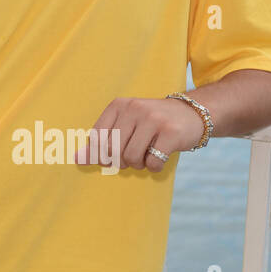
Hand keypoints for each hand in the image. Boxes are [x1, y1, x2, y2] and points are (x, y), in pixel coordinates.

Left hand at [73, 96, 205, 170]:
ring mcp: (154, 120)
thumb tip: (77, 159)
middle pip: (112, 151)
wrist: (193, 113)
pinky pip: (152, 163)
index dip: (103, 154)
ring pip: (131, 158)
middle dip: (122, 161)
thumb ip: (100, 143)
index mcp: (119, 105)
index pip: (96, 139)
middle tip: (135, 153)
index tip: (115, 153)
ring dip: (139, 164)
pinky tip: (162, 154)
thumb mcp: (125, 126)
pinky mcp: (171, 133)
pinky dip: (155, 166)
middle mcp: (134, 109)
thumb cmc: (152, 124)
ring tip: (148, 153)